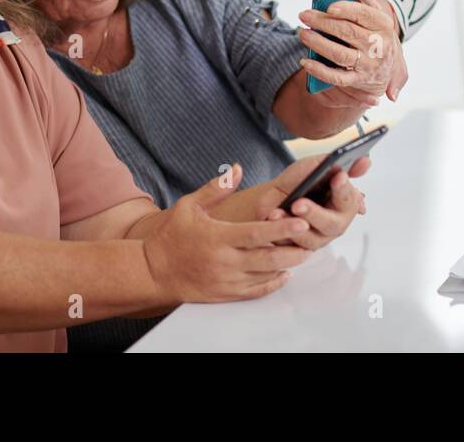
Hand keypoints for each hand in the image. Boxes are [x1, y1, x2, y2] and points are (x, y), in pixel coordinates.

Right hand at [143, 165, 313, 302]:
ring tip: (303, 252)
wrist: (152, 271)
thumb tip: (237, 169)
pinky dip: (273, 283)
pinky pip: (256, 291)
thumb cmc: (171, 236)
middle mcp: (225, 262)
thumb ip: (216, 188)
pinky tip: (284, 273)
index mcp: (218, 237)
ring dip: (287, 265)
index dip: (281, 228)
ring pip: (265, 275)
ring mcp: (227, 281)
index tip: (301, 221)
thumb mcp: (189, 206)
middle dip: (292, 249)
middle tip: (311, 239)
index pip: (257, 233)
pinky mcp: (226, 294)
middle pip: (268, 258)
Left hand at [252, 154, 370, 250]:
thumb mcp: (316, 166)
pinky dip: (280, 236)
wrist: (277, 195)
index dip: (344, 189)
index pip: (349, 199)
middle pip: (331, 224)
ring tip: (278, 213)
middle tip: (299, 204)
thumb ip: (338, 163)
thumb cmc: (302, 181)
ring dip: (293, 226)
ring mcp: (318, 238)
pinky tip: (271, 221)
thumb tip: (366, 161)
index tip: (338, 176)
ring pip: (310, 240)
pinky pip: (290, 248)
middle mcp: (335, 223)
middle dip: (315, 214)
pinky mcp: (299, 248)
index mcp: (345, 204)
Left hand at [299, 0, 406, 101]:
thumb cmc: (374, 34)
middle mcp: (378, 46)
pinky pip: (337, 78)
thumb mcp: (374, 13)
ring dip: (318, 44)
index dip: (346, 10)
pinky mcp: (358, 81)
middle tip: (303, 15)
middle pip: (348, 33)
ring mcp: (369, 66)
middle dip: (323, 23)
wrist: (386, 70)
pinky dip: (319, 71)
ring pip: (340, 55)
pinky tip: (305, 62)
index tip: (328, 7)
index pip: (364, 15)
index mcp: (383, 25)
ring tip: (302, 34)